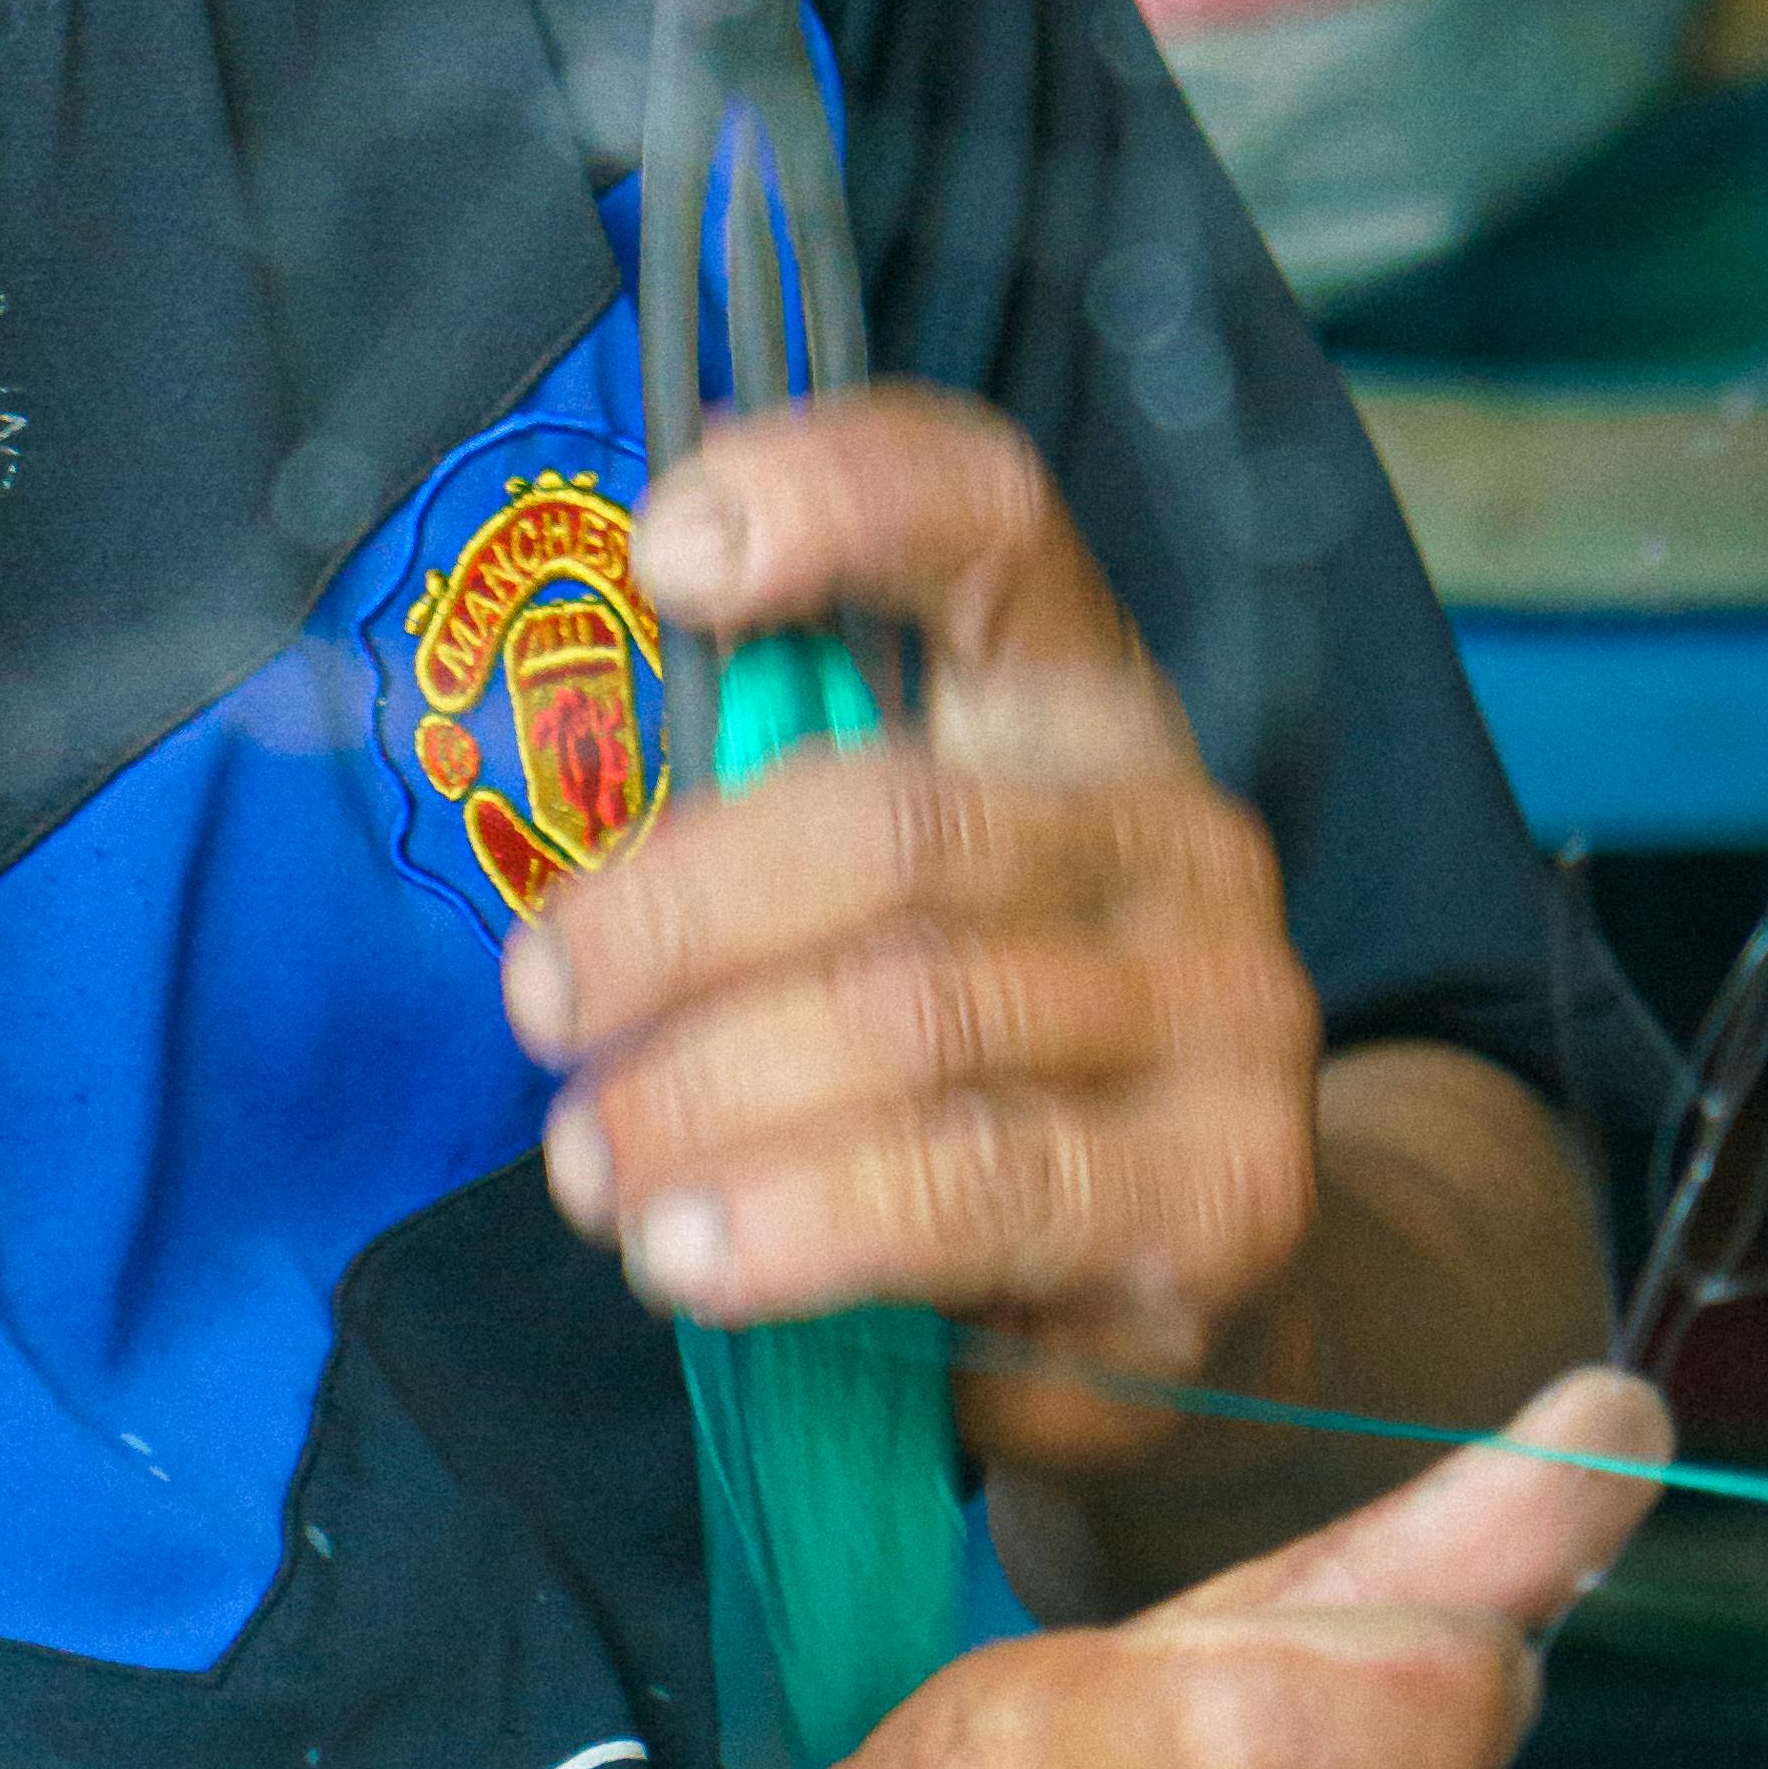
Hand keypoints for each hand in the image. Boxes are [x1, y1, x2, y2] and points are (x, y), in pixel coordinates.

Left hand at [508, 383, 1309, 1471]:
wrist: (1187, 1276)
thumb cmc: (976, 1061)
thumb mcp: (876, 916)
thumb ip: (755, 839)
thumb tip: (552, 886)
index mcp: (1071, 705)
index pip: (989, 519)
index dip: (838, 492)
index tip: (666, 547)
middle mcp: (1172, 830)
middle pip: (896, 822)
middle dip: (679, 917)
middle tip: (544, 1008)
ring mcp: (1223, 1007)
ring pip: (922, 1017)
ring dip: (713, 1097)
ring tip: (596, 1170)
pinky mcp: (1223, 1190)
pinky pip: (977, 1191)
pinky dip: (806, 1226)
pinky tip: (700, 1258)